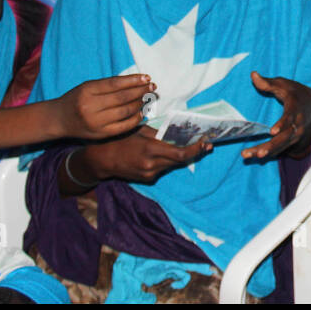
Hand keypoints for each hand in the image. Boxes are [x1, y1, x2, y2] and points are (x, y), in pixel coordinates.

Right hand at [54, 73, 155, 139]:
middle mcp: (91, 107)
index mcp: (87, 91)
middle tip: (153, 87)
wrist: (59, 119)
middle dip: (141, 91)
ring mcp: (96, 122)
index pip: (116, 84)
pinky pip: (123, 126)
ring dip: (140, 103)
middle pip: (123, 98)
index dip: (134, 80)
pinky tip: (141, 112)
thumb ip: (109, 85)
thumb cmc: (77, 99)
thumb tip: (137, 82)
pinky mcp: (101, 134)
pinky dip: (135, 118)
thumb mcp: (88, 87)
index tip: (147, 77)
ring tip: (148, 97)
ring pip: (125, 111)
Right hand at [82, 126, 210, 183]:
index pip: (180, 154)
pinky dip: (169, 160)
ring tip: (192, 146)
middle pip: (180, 161)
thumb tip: (178, 133)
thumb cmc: (121, 139)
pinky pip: (164, 168)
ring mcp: (150, 174)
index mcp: (150, 149)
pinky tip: (168, 153)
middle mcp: (152, 164)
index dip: (195, 149)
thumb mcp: (141, 130)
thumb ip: (159, 134)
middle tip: (207, 144)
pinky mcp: (147, 179)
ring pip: (173, 164)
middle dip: (194, 152)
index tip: (206, 143)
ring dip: (182, 156)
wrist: (103, 159)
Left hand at [241, 72, 310, 159]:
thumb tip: (253, 75)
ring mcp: (295, 134)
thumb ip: (267, 82)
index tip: (272, 132)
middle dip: (271, 146)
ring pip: (280, 145)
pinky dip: (267, 152)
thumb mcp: (282, 84)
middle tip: (259, 153)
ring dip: (266, 151)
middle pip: (285, 137)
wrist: (310, 103)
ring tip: (250, 156)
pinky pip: (279, 148)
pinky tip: (252, 155)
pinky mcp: (290, 140)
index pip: (290, 118)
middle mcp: (297, 124)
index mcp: (295, 108)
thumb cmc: (293, 92)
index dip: (282, 124)